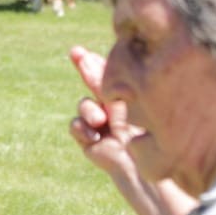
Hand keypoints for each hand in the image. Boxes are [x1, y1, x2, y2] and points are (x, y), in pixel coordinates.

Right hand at [67, 47, 140, 179]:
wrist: (139, 164)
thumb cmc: (140, 133)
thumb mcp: (122, 102)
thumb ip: (101, 82)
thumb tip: (84, 58)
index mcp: (126, 97)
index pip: (109, 74)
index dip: (94, 60)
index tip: (81, 50)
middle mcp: (111, 106)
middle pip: (92, 82)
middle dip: (84, 67)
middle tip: (76, 52)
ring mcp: (98, 122)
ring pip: (83, 105)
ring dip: (89, 111)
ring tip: (100, 120)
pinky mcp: (87, 138)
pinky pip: (75, 125)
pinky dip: (83, 128)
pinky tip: (94, 136)